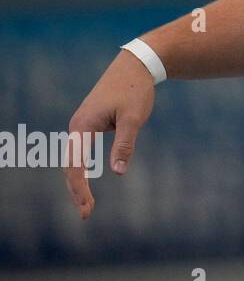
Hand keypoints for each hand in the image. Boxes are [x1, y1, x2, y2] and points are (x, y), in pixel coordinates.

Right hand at [64, 50, 156, 218]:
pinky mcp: (90, 125)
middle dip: (77, 190)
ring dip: (78, 183)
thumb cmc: (135, 90)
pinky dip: (83, 170)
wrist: (135, 66)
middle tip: (86, 214)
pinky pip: (82, 152)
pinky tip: (87, 184)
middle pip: (70, 165)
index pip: (76, 164)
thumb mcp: (133, 118)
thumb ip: (124, 144)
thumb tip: (117, 171)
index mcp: (82, 126)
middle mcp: (77, 127)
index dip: (80, 187)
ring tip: (87, 206)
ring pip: (74, 160)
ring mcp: (82, 126)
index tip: (86, 207)